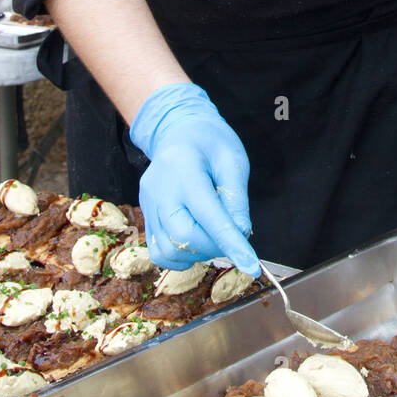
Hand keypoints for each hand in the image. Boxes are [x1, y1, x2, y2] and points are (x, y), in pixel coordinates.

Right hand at [129, 82, 259, 275]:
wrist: (178, 130)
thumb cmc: (209, 141)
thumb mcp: (233, 160)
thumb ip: (237, 198)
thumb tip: (241, 234)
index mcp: (183, 167)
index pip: (208, 215)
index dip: (230, 243)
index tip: (251, 266)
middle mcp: (159, 188)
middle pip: (183, 237)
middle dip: (214, 247)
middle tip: (231, 235)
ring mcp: (148, 203)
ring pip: (169, 251)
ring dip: (198, 253)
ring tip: (212, 233)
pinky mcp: (145, 215)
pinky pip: (159, 251)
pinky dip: (181, 256)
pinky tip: (196, 239)